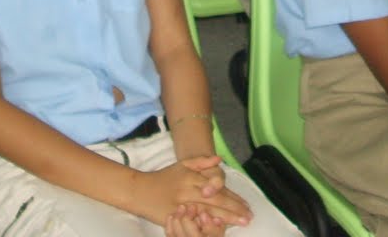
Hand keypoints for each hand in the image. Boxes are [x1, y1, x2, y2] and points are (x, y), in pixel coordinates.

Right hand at [135, 157, 251, 228]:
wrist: (140, 190)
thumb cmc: (164, 177)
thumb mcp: (182, 165)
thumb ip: (201, 161)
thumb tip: (219, 159)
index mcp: (192, 177)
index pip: (217, 189)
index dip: (233, 198)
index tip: (246, 205)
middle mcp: (188, 190)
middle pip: (215, 202)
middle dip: (233, 210)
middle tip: (248, 218)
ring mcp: (181, 205)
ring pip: (206, 213)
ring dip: (224, 219)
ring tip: (239, 223)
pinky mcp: (174, 217)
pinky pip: (192, 222)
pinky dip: (205, 225)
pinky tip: (216, 228)